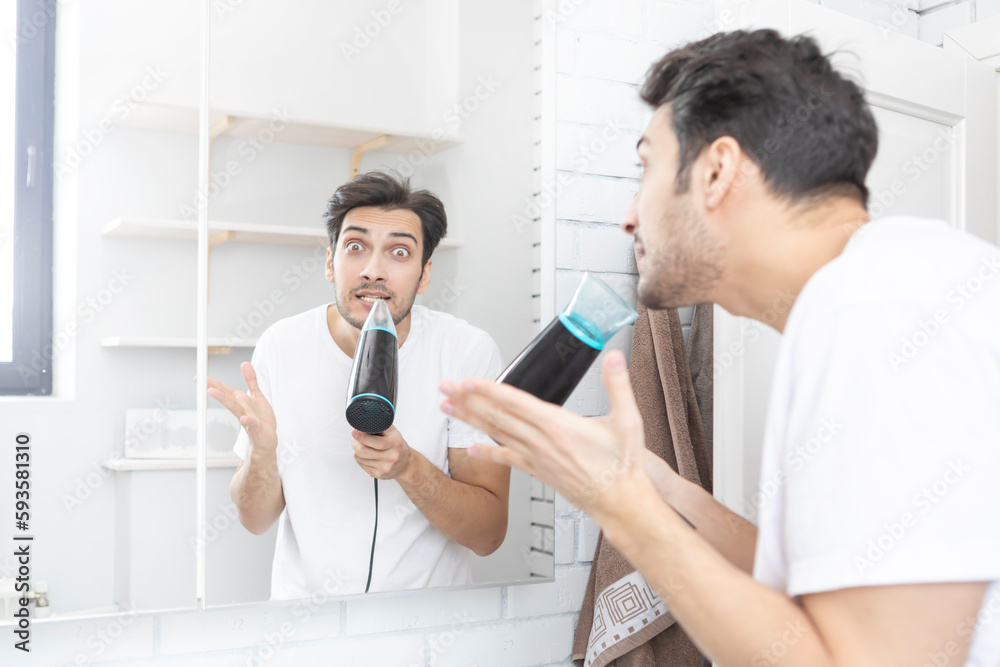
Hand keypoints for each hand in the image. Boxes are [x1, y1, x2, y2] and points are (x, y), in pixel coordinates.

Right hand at [201, 361, 277, 454]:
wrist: (267, 439)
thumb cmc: (260, 417)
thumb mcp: (256, 395)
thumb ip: (250, 380)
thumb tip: (245, 363)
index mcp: (240, 400)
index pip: (224, 389)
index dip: (213, 382)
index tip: (199, 376)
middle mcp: (241, 409)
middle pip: (227, 397)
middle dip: (216, 390)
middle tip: (203, 382)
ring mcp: (247, 419)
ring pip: (235, 409)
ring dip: (225, 401)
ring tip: (213, 393)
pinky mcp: (256, 428)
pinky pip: (252, 424)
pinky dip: (248, 421)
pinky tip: (244, 419)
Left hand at [351, 425, 412, 479]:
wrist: (406, 464)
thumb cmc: (397, 446)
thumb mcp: (394, 433)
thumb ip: (381, 425)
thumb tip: (366, 421)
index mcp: (395, 443)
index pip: (375, 442)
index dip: (362, 437)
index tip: (355, 432)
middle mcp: (391, 456)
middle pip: (363, 451)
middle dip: (355, 443)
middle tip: (355, 438)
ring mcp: (384, 467)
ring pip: (359, 457)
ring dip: (357, 450)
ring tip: (362, 446)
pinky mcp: (378, 474)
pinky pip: (361, 464)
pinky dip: (360, 458)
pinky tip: (366, 455)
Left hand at [438, 350, 654, 521]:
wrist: (621, 504)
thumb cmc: (623, 466)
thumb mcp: (628, 420)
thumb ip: (618, 385)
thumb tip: (613, 358)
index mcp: (559, 427)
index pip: (516, 403)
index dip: (489, 390)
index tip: (467, 381)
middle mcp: (542, 443)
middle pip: (497, 416)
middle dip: (467, 400)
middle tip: (444, 387)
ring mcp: (537, 459)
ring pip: (496, 435)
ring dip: (469, 420)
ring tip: (446, 408)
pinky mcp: (538, 472)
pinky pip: (508, 460)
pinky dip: (487, 454)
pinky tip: (470, 450)